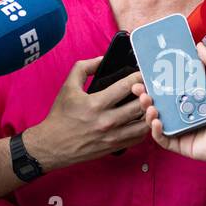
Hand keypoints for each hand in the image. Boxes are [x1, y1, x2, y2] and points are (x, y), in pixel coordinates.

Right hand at [26, 56, 148, 170]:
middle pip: (139, 105)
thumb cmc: (60, 115)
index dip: (139, 77)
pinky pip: (138, 137)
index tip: (144, 72)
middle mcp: (106, 121)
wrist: (52, 145)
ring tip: (151, 103)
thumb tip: (102, 59)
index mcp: (95, 103)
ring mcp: (113, 136)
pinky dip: (145, 128)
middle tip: (153, 87)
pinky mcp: (115, 147)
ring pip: (143, 123)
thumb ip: (84, 68)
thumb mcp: (68, 87)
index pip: (126, 86)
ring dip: (150, 112)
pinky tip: (143, 119)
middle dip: (149, 93)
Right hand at [134, 43, 205, 162]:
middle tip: (140, 90)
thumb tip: (200, 44)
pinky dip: (156, 132)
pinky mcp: (183, 145)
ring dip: (148, 113)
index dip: (155, 84)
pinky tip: (156, 121)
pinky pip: (164, 140)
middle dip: (146, 98)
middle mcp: (186, 113)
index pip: (168, 90)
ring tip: (148, 104)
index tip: (145, 76)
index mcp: (193, 98)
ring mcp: (184, 129)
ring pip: (158, 122)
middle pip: (160, 105)